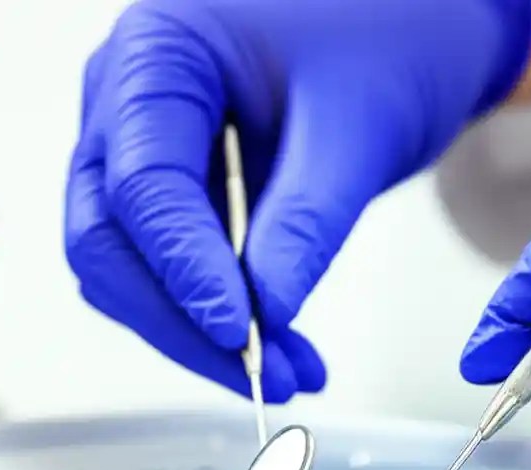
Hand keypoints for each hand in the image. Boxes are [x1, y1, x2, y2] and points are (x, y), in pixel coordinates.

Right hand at [66, 0, 530, 401]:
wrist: (419, 22)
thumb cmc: (390, 31)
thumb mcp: (356, 128)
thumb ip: (304, 223)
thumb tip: (264, 317)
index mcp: (157, 52)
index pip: (143, 182)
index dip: (184, 268)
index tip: (238, 330)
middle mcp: (126, 97)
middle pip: (111, 236)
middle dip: (181, 318)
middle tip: (260, 373)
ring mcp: (141, 143)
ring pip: (129, 265)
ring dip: (195, 330)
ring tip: (287, 371)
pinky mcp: (174, 184)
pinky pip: (166, 264)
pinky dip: (212, 313)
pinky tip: (273, 345)